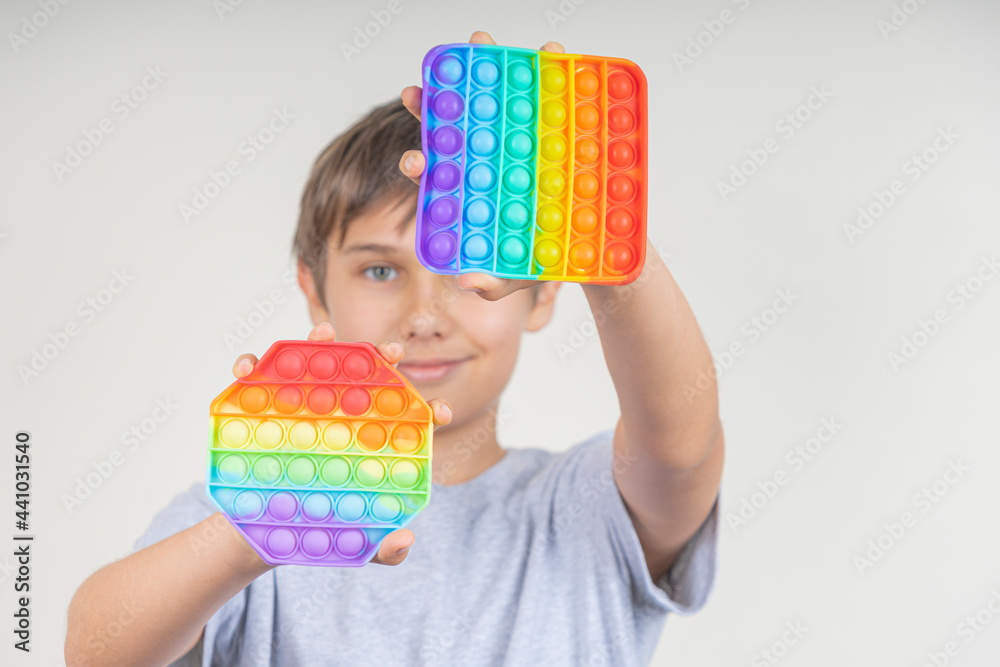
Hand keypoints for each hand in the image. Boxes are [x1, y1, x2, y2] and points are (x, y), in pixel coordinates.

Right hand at [231, 322, 453, 565]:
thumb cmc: (319, 527)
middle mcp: (340, 416)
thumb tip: (404, 542)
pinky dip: (252, 366)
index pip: (406, 422)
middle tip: (393, 352)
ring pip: (314, 364)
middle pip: (365, 378)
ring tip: (323, 335)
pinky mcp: (263, 407)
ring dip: (318, 343)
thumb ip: (383, 549)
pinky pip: (257, 379)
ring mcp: (303, 407)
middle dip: (381, 357)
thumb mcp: (355, 543)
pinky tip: (248, 369)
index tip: (441, 414)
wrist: (263, 535)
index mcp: (369, 444)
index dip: (428, 414)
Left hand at [399, 31, 565, 301]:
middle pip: (458, 128)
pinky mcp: (556, 129)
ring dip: (490, 67)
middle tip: (425, 87)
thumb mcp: (518, 274)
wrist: (595, 249)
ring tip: (481, 43)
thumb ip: (492, 282)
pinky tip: (550, 53)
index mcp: (473, 192)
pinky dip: (550, 69)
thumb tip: (465, 283)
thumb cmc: (544, 261)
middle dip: (440, 103)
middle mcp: (490, 159)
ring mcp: (521, 140)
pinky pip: (551, 94)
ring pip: (499, 100)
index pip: (440, 173)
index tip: (412, 159)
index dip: (423, 162)